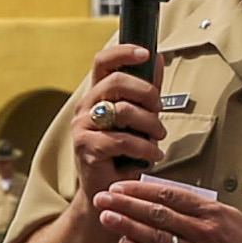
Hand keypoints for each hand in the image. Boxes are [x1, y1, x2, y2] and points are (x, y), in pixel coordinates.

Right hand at [64, 37, 163, 200]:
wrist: (108, 189)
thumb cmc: (125, 152)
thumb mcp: (139, 117)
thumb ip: (146, 90)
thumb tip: (157, 58)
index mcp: (97, 95)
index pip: (102, 62)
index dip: (123, 52)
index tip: (146, 53)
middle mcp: (85, 107)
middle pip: (116, 81)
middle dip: (147, 93)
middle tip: (159, 110)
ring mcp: (82, 127)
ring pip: (123, 111)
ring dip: (151, 124)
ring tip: (159, 138)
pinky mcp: (86, 148)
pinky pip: (122, 140)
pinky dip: (145, 148)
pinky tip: (153, 155)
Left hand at [94, 175, 241, 242]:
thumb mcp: (228, 216)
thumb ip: (197, 207)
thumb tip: (163, 196)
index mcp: (213, 212)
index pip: (169, 195)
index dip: (140, 189)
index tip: (119, 186)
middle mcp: (205, 231)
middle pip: (158, 213)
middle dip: (126, 204)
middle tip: (103, 197)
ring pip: (157, 236)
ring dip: (127, 226)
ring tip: (106, 218)